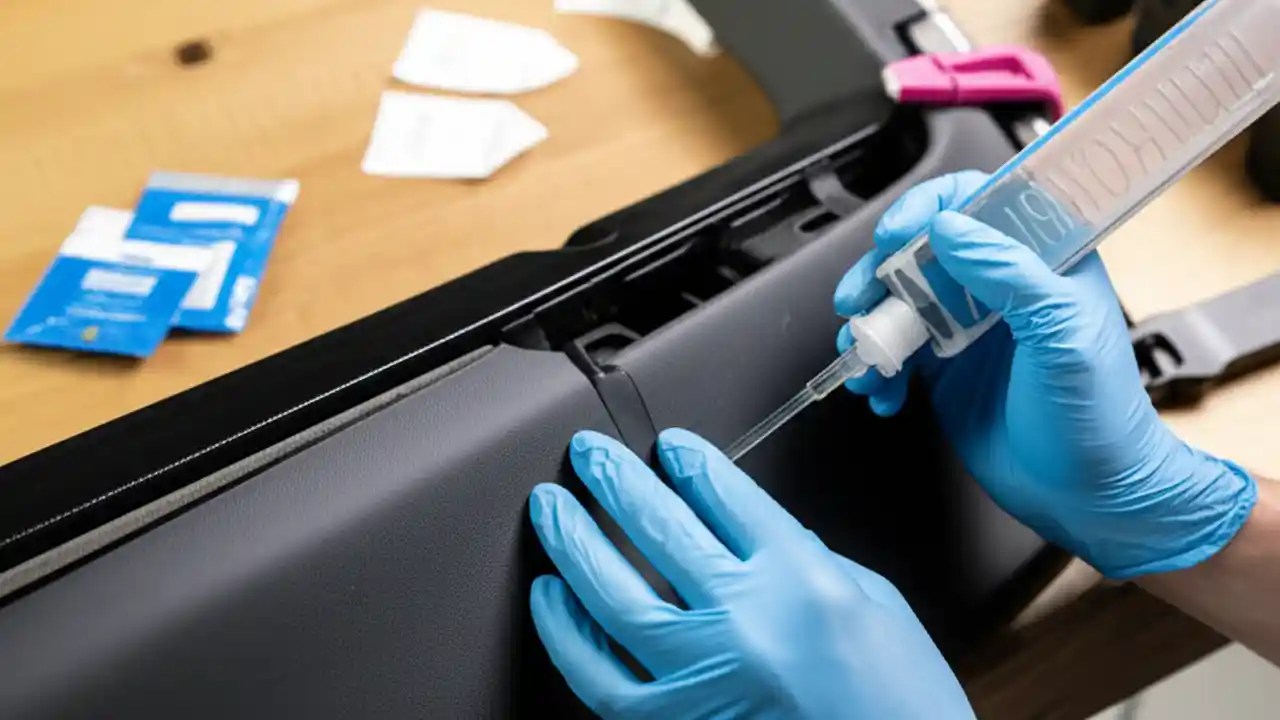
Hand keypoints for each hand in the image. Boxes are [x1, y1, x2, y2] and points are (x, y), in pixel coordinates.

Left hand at [528, 429, 974, 719]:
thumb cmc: (900, 702)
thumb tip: (744, 530)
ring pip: (614, 596)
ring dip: (574, 541)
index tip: (671, 448)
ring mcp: (705, 677)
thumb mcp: (876, 602)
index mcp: (802, 580)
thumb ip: (806, 557)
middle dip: (616, 479)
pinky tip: (554, 598)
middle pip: (659, 529)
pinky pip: (601, 679)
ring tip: (552, 507)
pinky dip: (567, 635)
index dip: (689, 461)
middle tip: (589, 454)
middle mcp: (748, 622)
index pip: (725, 495)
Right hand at [835, 170, 1255, 578]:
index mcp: (1042, 262)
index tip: (897, 234)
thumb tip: (948, 227)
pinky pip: (895, 354)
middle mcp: (1001, 287)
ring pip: (898, 302)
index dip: (931, 206)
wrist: (1090, 499)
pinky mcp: (945, 372)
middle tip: (858, 299)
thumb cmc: (1099, 417)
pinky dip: (876, 371)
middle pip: (922, 251)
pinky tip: (881, 393)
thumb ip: (1009, 273)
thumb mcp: (1062, 334)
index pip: (981, 202)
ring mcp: (968, 329)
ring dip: (869, 325)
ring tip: (861, 354)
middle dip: (879, 272)